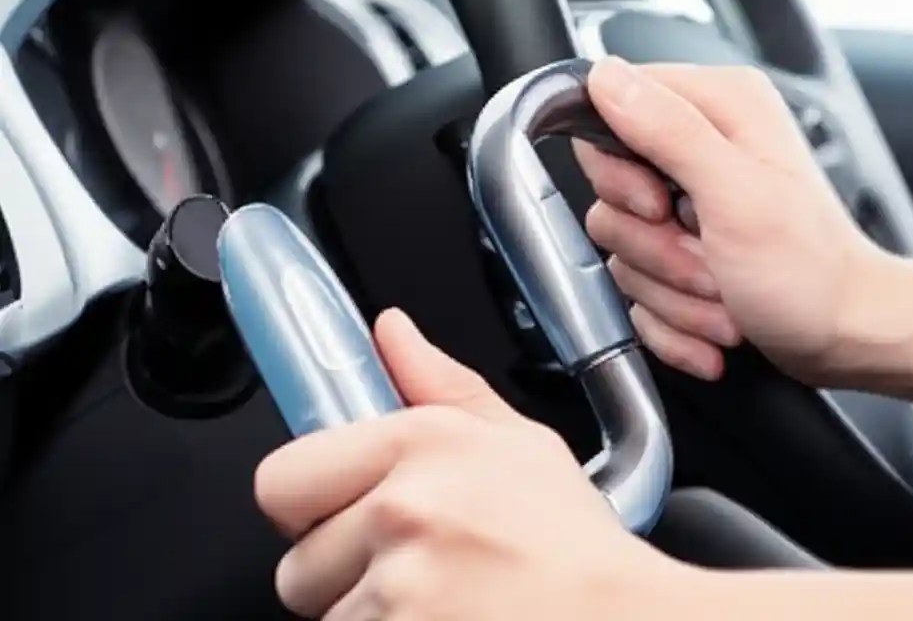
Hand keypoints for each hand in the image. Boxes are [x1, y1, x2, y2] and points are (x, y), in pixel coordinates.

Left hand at [255, 309, 682, 619]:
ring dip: (372, 616)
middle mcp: (403, 511)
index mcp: (421, 444)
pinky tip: (446, 619)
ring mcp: (400, 589)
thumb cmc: (572, 544)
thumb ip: (441, 385)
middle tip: (409, 569)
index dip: (308, 506)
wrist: (620, 618)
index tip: (337, 515)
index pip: (281, 479)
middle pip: (297, 566)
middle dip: (341, 576)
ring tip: (442, 600)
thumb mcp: (517, 443)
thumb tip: (391, 332)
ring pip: (330, 618)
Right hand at [579, 57, 900, 381]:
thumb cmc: (811, 270)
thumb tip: (605, 77)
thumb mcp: (735, 193)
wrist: (846, 337)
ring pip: (625, 250)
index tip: (658, 206)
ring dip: (671, 291)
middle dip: (653, 246)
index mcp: (719, 108)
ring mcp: (690, 208)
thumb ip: (667, 130)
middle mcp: (702, 148)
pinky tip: (715, 325)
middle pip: (611, 192)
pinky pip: (640, 292)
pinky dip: (675, 321)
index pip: (609, 109)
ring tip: (725, 296)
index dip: (617, 168)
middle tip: (707, 258)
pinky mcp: (683, 257)